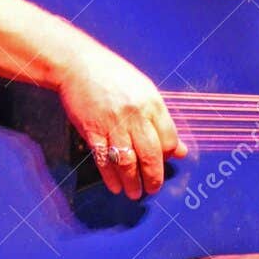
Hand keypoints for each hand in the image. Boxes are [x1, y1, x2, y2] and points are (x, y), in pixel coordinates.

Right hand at [58, 49, 186, 200]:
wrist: (78, 64)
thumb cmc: (115, 76)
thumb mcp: (145, 91)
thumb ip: (162, 121)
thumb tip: (179, 150)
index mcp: (151, 104)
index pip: (168, 139)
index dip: (168, 156)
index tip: (164, 163)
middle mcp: (134, 116)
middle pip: (150, 155)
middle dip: (153, 177)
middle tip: (153, 189)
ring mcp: (112, 124)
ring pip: (127, 162)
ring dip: (132, 182)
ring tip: (135, 193)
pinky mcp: (92, 130)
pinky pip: (104, 159)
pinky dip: (110, 176)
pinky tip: (115, 186)